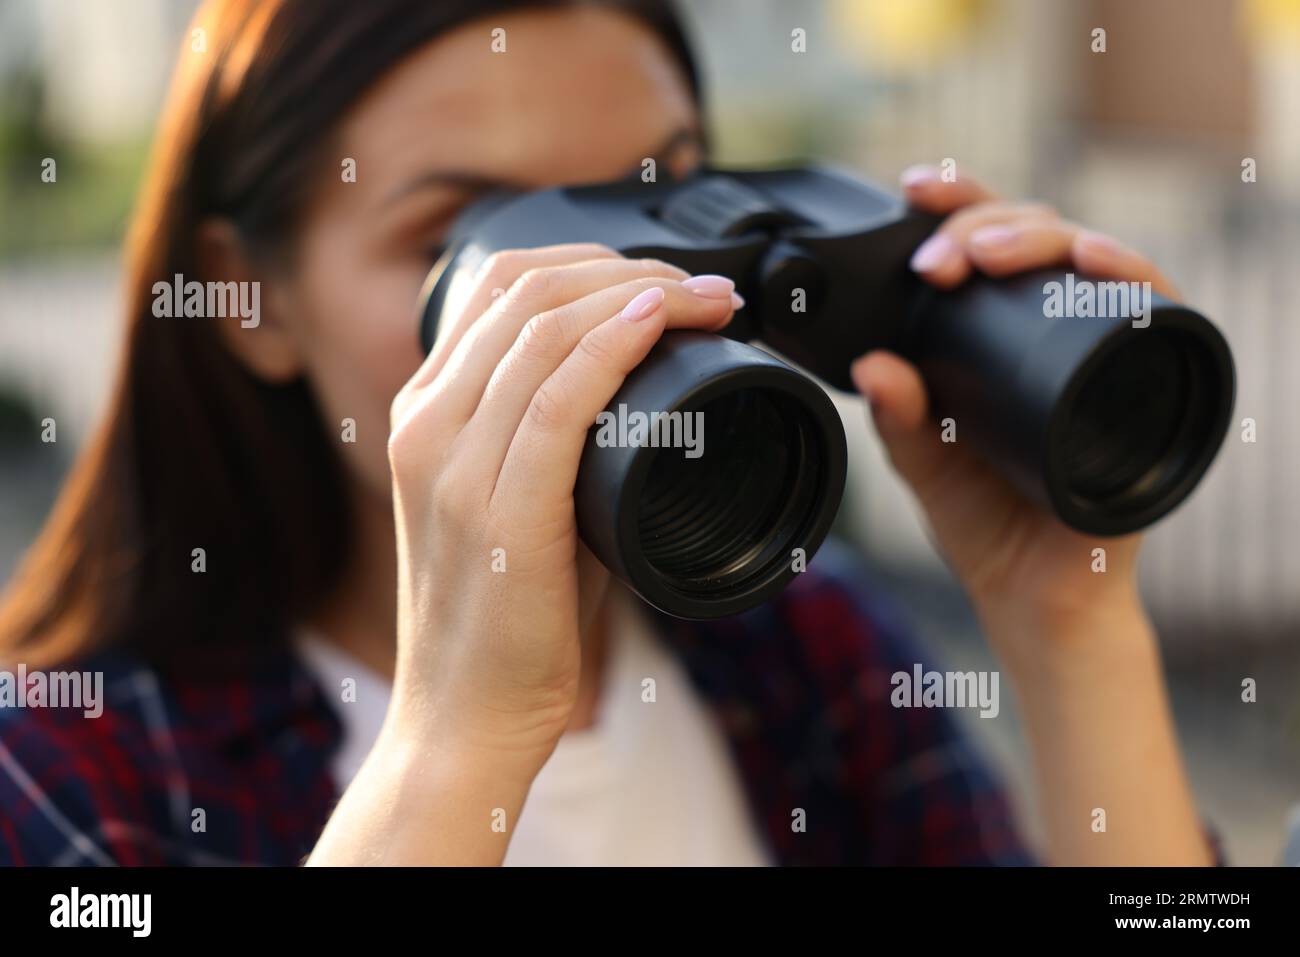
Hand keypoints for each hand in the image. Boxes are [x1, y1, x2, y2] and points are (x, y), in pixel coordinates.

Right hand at [385, 245, 738, 765]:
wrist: (464, 720)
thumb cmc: (509, 620)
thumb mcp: (521, 506)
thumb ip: (559, 443)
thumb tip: (649, 393)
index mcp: (424, 414)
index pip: (499, 286)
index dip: (591, 261)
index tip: (668, 279)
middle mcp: (424, 424)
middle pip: (525, 290)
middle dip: (628, 268)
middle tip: (705, 289)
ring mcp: (449, 464)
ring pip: (544, 329)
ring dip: (642, 295)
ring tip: (710, 301)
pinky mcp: (494, 511)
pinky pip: (555, 399)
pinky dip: (614, 345)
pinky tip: (659, 321)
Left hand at [851, 166, 1179, 650]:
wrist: (1037, 595)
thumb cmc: (984, 523)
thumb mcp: (925, 463)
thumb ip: (898, 419)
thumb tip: (870, 365)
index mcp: (1001, 333)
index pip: (988, 244)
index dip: (960, 203)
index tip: (914, 187)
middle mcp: (1056, 328)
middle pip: (1036, 236)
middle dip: (983, 226)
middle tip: (939, 259)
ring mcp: (1106, 347)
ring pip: (1089, 256)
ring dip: (1041, 238)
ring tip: (988, 254)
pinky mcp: (1152, 378)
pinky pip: (1157, 310)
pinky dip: (1130, 276)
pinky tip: (1093, 260)